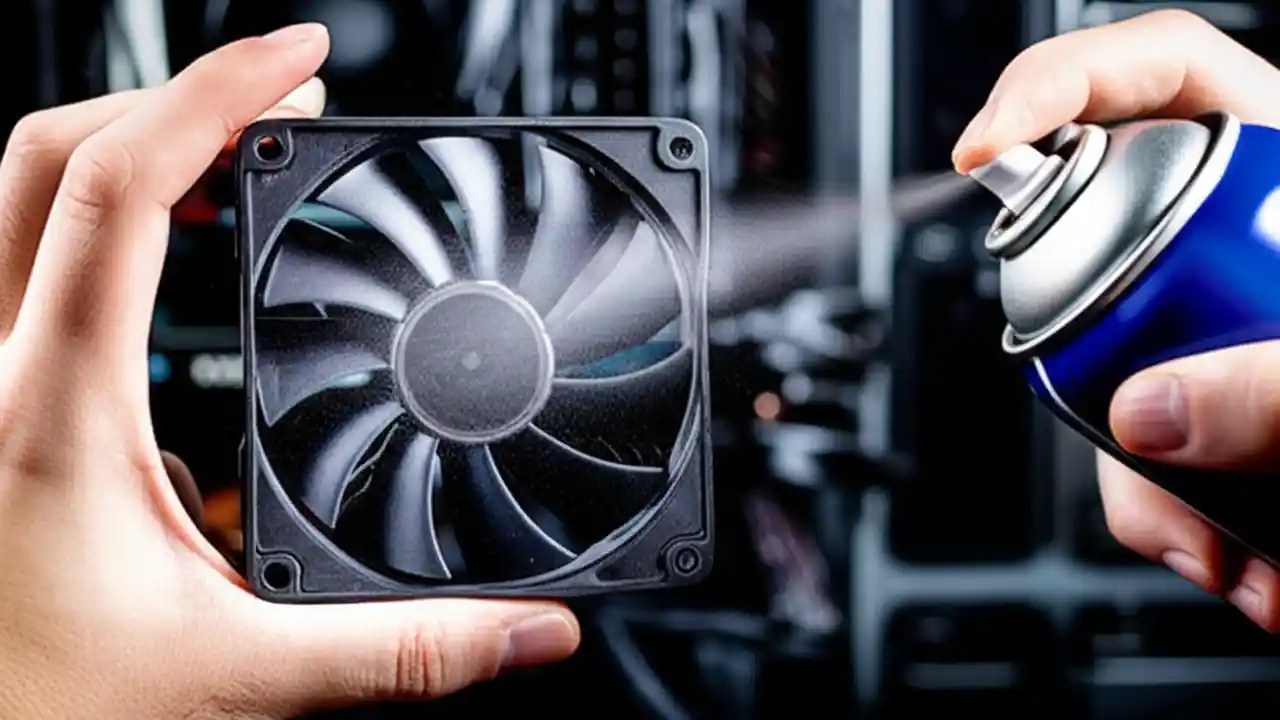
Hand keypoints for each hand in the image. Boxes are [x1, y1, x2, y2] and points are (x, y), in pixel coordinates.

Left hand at [0, 23, 578, 718]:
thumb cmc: (42, 711)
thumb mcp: (238, 675)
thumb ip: (400, 652)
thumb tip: (528, 633)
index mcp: (53, 412)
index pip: (120, 191)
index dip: (214, 98)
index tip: (300, 65)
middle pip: (47, 154)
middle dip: (176, 102)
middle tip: (288, 107)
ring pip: (13, 197)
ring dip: (127, 152)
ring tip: (239, 160)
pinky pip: (15, 261)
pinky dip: (94, 221)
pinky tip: (168, 268)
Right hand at [951, 9, 1279, 631]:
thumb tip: (1155, 412)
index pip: (1155, 73)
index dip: (1054, 86)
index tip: (988, 147)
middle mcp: (1243, 234)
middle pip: (1107, 248)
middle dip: (1097, 367)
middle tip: (1120, 424)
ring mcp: (1229, 320)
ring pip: (1122, 373)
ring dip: (1149, 484)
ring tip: (1219, 552)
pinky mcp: (1231, 397)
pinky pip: (1160, 445)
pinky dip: (1184, 515)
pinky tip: (1244, 559)